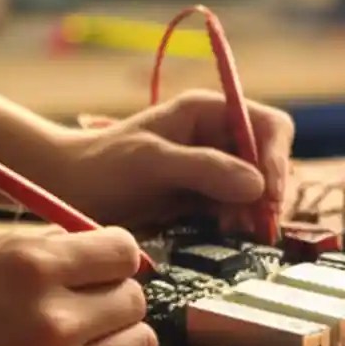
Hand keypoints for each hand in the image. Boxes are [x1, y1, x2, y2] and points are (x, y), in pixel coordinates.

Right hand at [0, 227, 156, 345]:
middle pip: (134, 296)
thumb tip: (79, 244)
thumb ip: (26, 249)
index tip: (102, 264)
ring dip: (120, 336)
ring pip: (140, 343)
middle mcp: (55, 317)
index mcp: (28, 266)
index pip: (119, 249)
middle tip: (89, 304)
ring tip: (89, 340)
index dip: (113, 255)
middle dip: (115, 294)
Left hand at [60, 90, 295, 232]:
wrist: (67, 189)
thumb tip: (258, 185)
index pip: (269, 125)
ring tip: (233, 231)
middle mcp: (216, 136)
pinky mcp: (201, 196)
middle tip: (253, 224)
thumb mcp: (152, 162)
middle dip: (267, 191)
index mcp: (208, 111)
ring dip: (253, 211)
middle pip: (269, 160)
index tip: (269, 195)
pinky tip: (222, 234)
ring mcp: (211, 167)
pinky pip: (235, 208)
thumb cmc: (103, 166)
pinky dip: (236, 222)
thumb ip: (204, 168)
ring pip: (256, 189)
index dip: (277, 157)